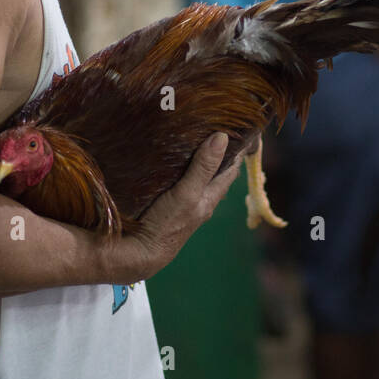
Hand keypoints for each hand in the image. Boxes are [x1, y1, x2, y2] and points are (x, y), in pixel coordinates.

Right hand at [105, 132, 245, 281]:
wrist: (140, 253)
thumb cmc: (166, 225)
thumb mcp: (187, 194)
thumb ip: (203, 168)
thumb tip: (223, 138)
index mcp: (210, 196)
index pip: (231, 168)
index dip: (237, 149)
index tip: (239, 127)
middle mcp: (201, 199)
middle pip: (215, 171)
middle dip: (218, 151)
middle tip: (215, 126)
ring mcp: (185, 203)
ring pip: (198, 176)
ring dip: (199, 158)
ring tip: (194, 135)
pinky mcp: (169, 204)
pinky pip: (181, 181)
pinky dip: (182, 167)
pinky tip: (172, 159)